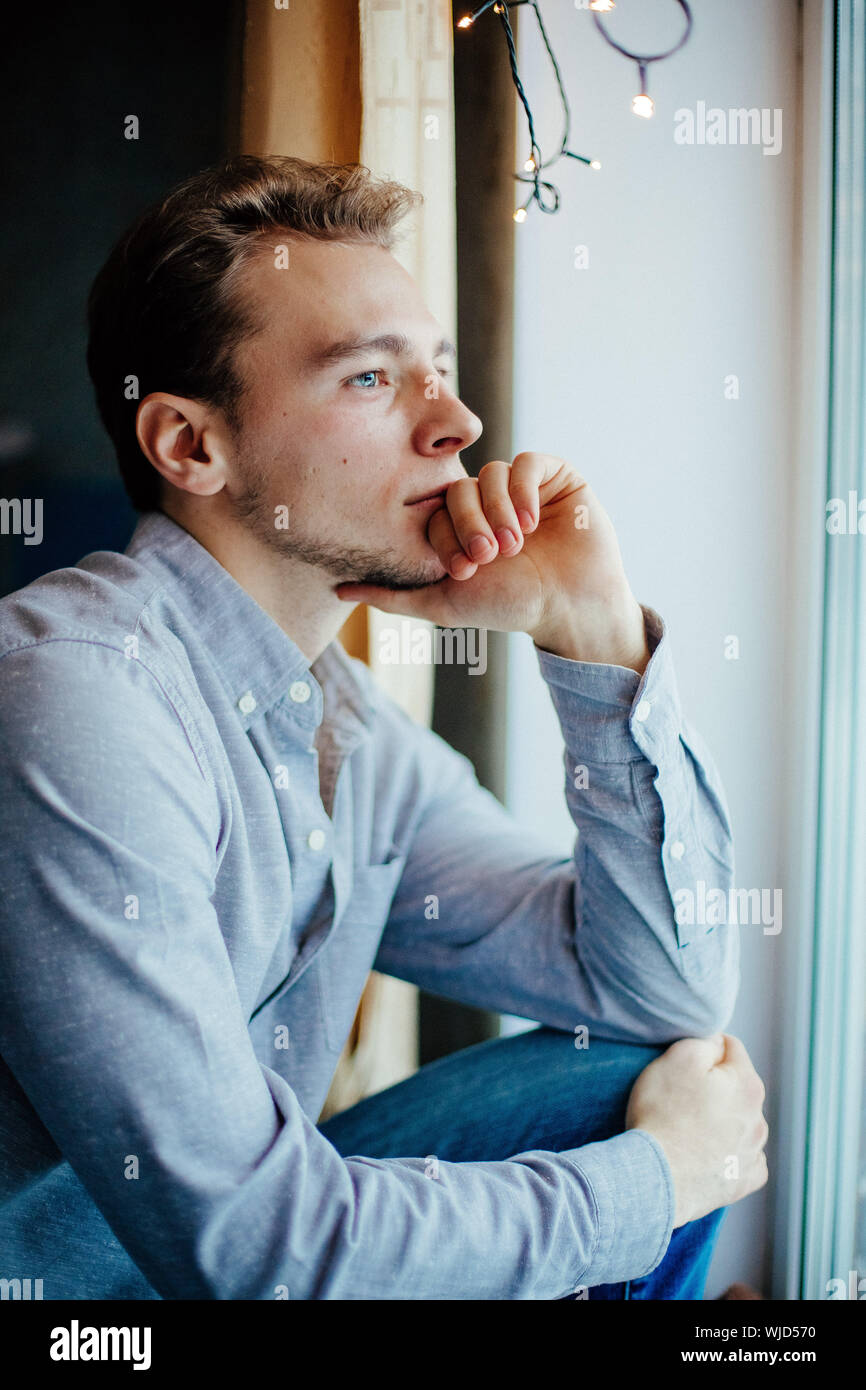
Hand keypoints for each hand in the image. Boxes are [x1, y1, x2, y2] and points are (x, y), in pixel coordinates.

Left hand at [336, 452, 650, 672]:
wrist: (569, 607)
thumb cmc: (508, 608)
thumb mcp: (442, 603)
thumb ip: (390, 596)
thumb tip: (337, 590)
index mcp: (460, 525)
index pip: (437, 508)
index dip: (448, 535)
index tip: (467, 570)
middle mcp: (488, 501)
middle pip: (460, 488)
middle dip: (472, 524)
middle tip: (489, 556)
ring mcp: (521, 487)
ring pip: (491, 474)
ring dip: (499, 511)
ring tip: (516, 545)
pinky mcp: (554, 476)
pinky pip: (527, 461)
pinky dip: (524, 489)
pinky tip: (532, 521)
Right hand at [625, 1034, 768, 1228]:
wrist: (655, 1176)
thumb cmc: (663, 1113)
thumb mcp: (679, 1058)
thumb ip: (705, 1042)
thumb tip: (718, 1043)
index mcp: (748, 1085)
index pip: (732, 1048)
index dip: (706, 1047)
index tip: (683, 1061)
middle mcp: (758, 1119)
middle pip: (737, 1088)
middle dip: (716, 1086)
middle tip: (681, 1094)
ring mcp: (752, 1154)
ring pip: (741, 1124)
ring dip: (723, 1120)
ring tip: (690, 1127)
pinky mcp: (741, 1182)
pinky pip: (743, 1160)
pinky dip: (730, 1154)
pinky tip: (709, 1153)